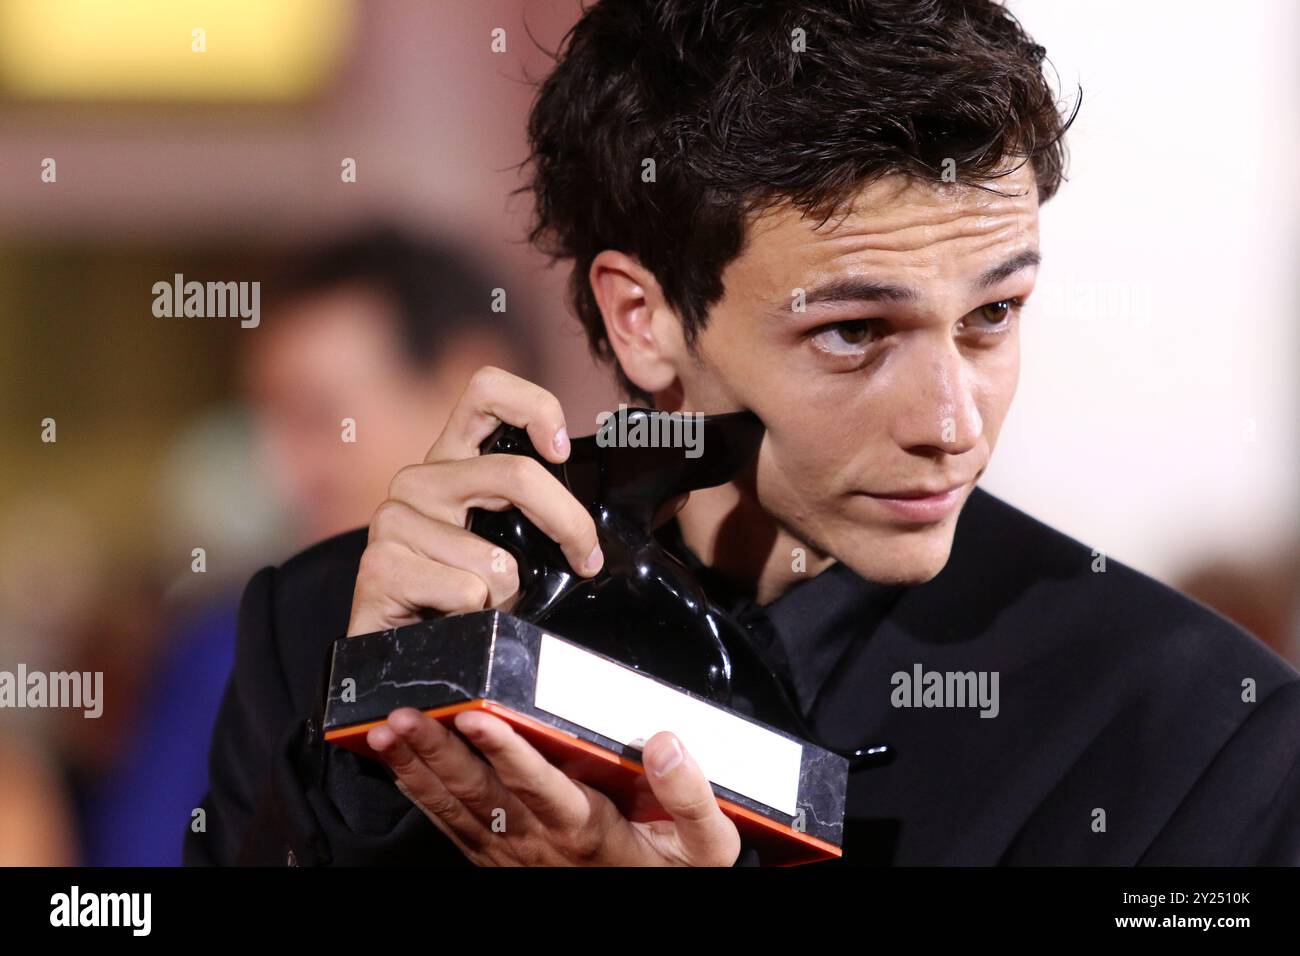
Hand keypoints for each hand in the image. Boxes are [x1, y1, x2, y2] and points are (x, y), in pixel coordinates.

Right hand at [347, 366, 602, 636]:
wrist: (404, 652)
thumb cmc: (464, 596)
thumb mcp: (510, 541)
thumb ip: (539, 512)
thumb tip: (628, 514)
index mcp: (454, 461)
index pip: (487, 391)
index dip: (535, 407)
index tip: (561, 452)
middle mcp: (420, 479)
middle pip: (516, 474)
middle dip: (567, 522)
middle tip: (585, 558)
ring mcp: (393, 520)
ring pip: (496, 557)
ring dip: (508, 594)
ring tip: (480, 606)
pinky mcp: (380, 566)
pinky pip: (467, 590)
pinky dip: (477, 617)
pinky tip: (448, 619)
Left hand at [367, 707, 742, 865]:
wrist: (647, 908)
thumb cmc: (673, 869)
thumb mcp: (706, 846)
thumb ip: (692, 795)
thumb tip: (666, 742)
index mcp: (590, 830)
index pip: (541, 787)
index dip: (508, 752)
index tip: (479, 715)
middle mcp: (541, 842)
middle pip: (481, 794)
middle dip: (438, 751)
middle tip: (405, 714)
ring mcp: (512, 852)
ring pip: (456, 807)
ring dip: (418, 767)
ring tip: (387, 729)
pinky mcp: (496, 855)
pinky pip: (449, 824)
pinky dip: (419, 792)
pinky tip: (397, 763)